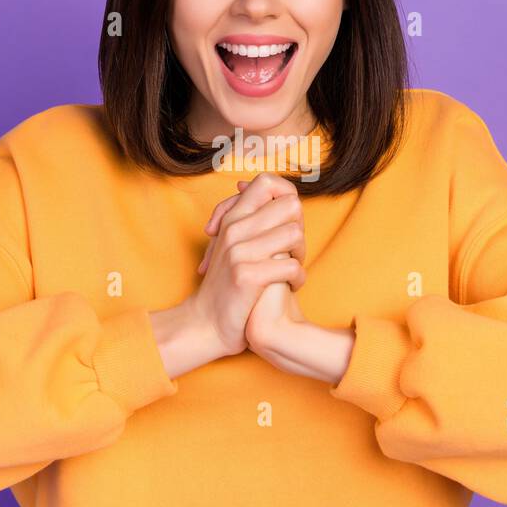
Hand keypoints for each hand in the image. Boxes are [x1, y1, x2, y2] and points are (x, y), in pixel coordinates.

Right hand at [203, 174, 352, 383]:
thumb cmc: (225, 285)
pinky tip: (290, 288)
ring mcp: (238, 252)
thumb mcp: (228, 243)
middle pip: (291, 206)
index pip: (267, 182)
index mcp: (232, 218)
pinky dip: (298, 279)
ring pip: (295, 234)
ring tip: (292, 271)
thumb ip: (242, 216)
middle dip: (300, 228)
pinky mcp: (246, 276)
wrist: (204, 324)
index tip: (287, 221)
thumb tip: (244, 184)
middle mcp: (234, 229)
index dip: (287, 195)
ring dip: (301, 255)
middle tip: (293, 250)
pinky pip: (292, 267)